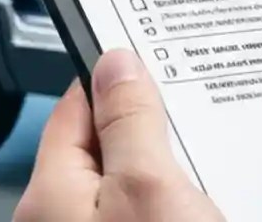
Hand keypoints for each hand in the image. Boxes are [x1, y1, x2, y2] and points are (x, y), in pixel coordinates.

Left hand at [15, 49, 224, 221]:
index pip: (74, 109)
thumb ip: (130, 122)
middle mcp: (64, 218)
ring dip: (172, 167)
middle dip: (152, 125)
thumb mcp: (148, 187)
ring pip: (132, 181)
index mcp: (50, 195)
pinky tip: (208, 196)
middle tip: (197, 113)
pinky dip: (175, 197)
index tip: (154, 56)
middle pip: (108, 145)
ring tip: (211, 156)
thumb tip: (116, 65)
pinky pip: (147, 208)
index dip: (115, 79)